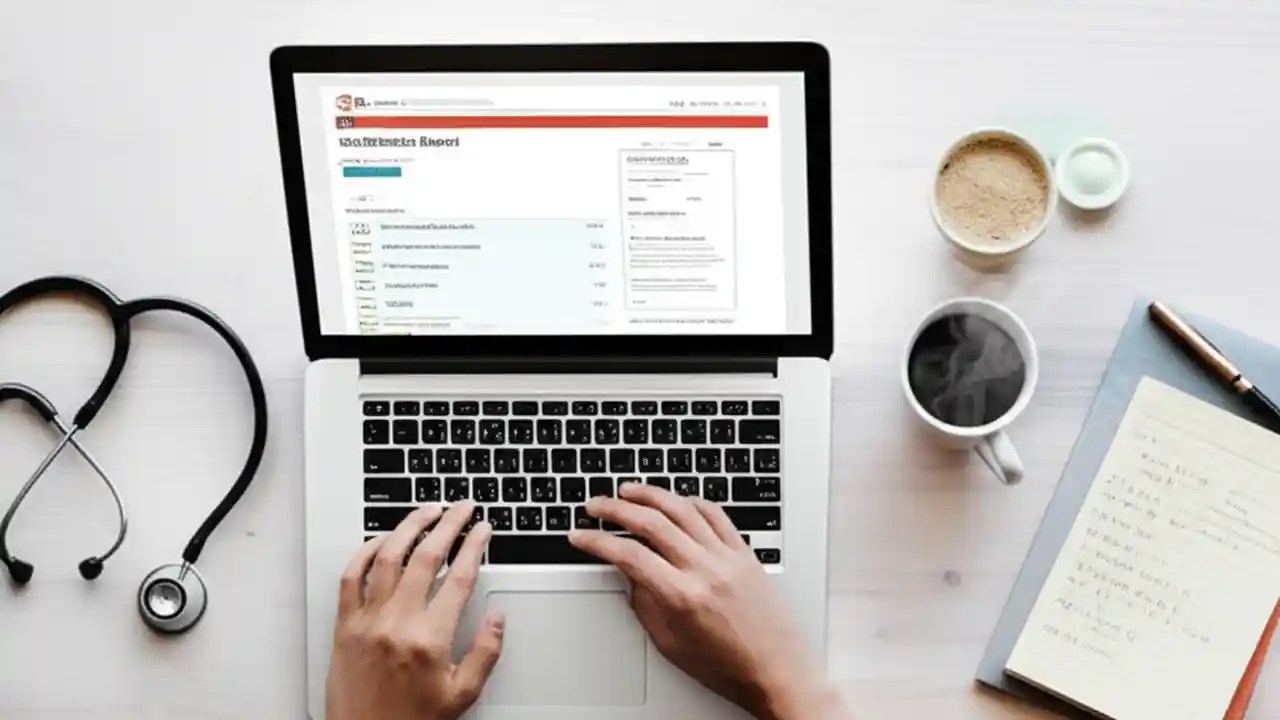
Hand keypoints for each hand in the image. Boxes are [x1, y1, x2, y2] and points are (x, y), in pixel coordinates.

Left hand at [326, 502, 503, 719]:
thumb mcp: (461, 694)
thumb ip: (485, 653)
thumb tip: (498, 618)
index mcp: (429, 639)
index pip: (458, 578)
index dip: (475, 547)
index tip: (483, 531)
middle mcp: (396, 623)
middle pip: (426, 557)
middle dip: (449, 524)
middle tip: (462, 508)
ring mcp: (367, 621)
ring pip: (388, 557)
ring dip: (410, 527)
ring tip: (427, 510)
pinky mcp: (344, 626)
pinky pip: (351, 577)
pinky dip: (365, 552)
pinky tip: (381, 540)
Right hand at [569, 484, 847, 719]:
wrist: (779, 672)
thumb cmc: (729, 668)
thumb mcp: (672, 644)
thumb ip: (646, 604)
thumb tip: (629, 574)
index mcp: (682, 597)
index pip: (628, 555)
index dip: (597, 541)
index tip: (581, 536)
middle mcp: (706, 570)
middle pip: (651, 522)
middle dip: (616, 508)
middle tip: (596, 505)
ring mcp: (728, 558)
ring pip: (683, 509)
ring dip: (651, 495)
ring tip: (629, 490)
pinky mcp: (746, 554)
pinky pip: (716, 515)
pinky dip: (692, 502)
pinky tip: (677, 500)